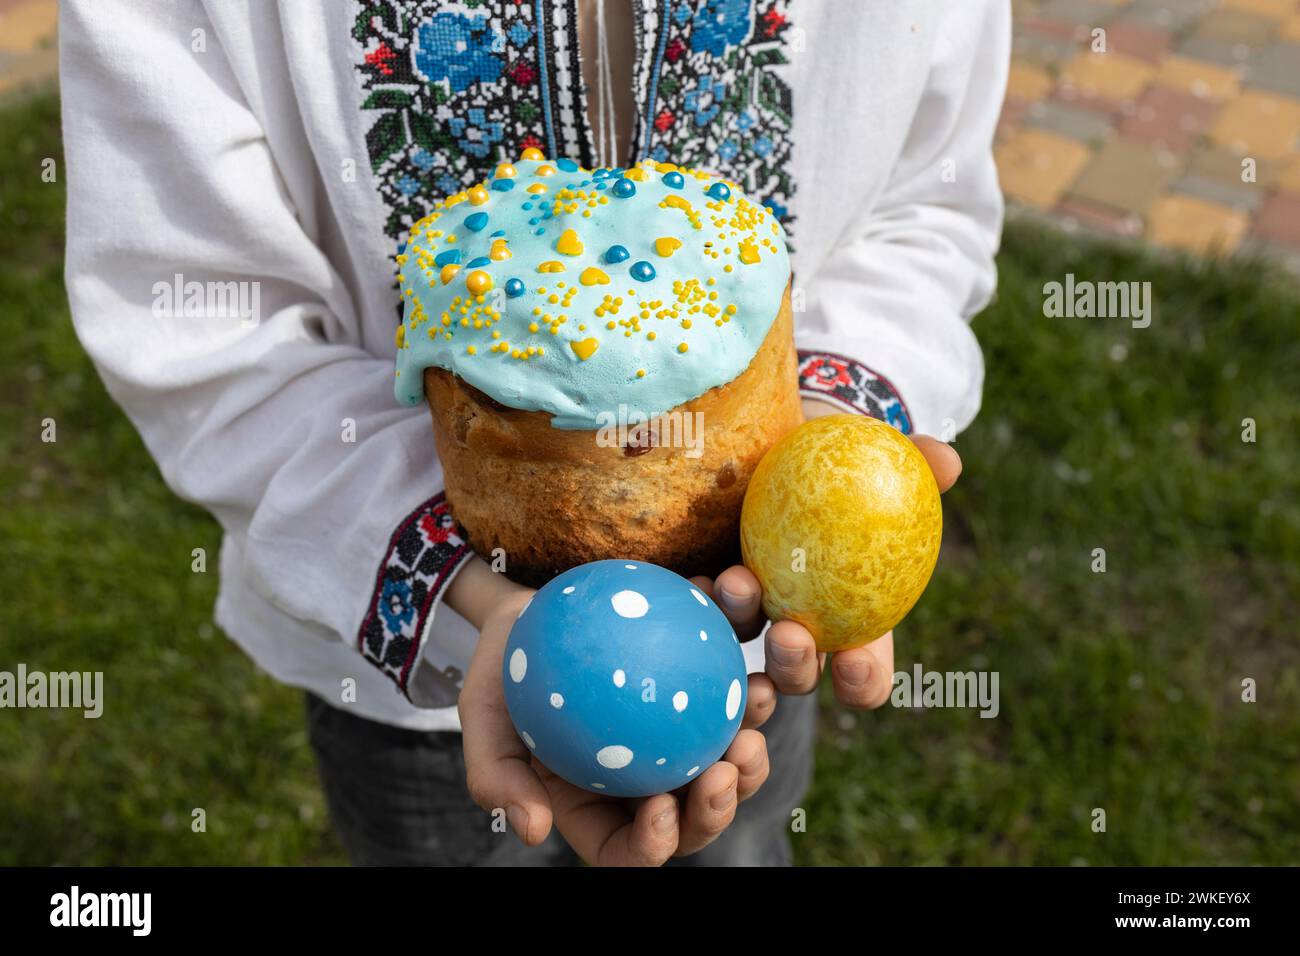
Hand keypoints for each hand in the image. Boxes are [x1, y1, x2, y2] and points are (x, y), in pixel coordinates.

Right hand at [455, 568, 776, 865]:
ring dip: (752, 748)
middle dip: (721, 804)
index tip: (660, 806)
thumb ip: (496, 775)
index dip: (654, 844)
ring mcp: (680, 737)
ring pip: (732, 761)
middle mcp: (646, 780)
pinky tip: (746, 648)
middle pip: (693, 815)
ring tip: (755, 704)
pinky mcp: (704, 689)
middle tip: (729, 765)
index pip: (628, 849)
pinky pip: (735, 688)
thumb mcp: (480, 717)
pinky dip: (749, 669)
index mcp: (596, 806)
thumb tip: (532, 831)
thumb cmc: (504, 670)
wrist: (532, 611)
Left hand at [714, 404, 962, 709]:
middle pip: (796, 673)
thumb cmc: (849, 461)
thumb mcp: (883, 458)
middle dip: (793, 667)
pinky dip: (696, 593)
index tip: (855, 663)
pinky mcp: (706, 584)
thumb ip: (919, 462)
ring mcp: (748, 609)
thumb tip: (947, 460)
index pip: (862, 676)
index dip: (862, 682)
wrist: (785, 440)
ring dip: (739, 620)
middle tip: (790, 634)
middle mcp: (797, 626)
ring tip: (737, 583)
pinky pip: (696, 602)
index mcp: (852, 622)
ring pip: (740, 639)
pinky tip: (693, 575)